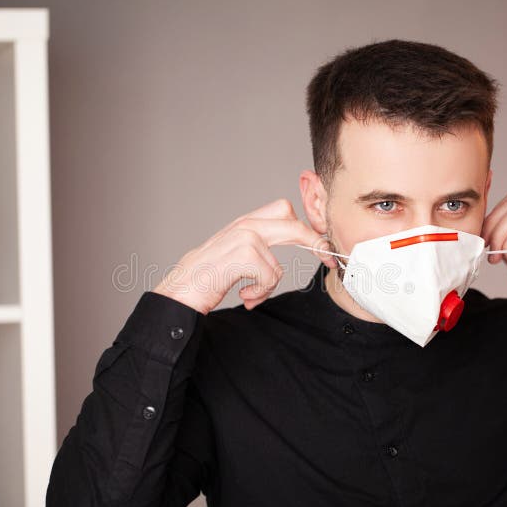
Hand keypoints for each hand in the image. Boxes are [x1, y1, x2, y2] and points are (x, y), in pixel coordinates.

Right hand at [152, 198, 335, 313]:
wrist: (177, 293)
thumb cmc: (204, 280)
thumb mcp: (234, 257)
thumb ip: (260, 248)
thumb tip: (298, 243)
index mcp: (243, 224)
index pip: (283, 210)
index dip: (307, 226)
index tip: (324, 245)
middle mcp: (243, 225)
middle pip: (291, 221)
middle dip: (314, 240)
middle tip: (329, 258)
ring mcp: (243, 237)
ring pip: (278, 264)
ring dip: (267, 287)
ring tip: (248, 294)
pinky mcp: (242, 254)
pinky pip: (269, 278)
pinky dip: (258, 294)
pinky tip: (242, 296)